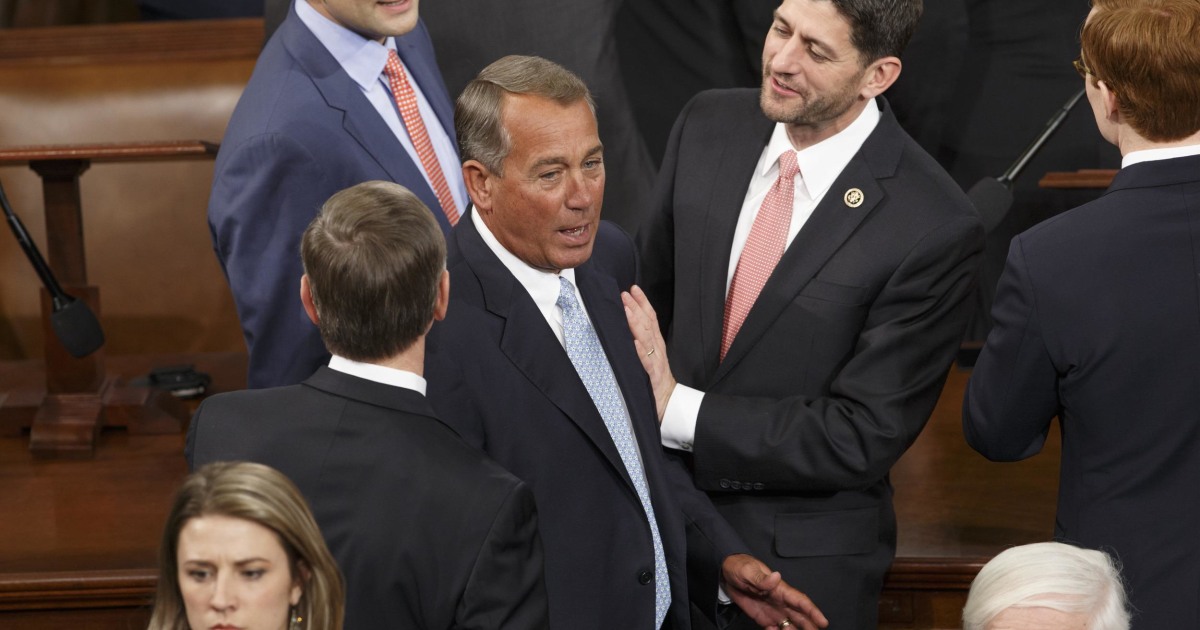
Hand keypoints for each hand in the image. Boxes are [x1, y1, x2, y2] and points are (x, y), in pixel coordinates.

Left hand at [622, 284, 675, 422]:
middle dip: (636, 307)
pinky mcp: (651, 376)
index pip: (650, 318)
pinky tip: (634, 343)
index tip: (633, 288)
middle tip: (624, 293)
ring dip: (636, 323)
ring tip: (627, 310)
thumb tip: (626, 328)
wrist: (668, 403)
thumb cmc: (655, 380)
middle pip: (647, 324)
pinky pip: (646, 363)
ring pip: (646, 339)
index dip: (642, 302)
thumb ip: (640, 342)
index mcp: (655, 344)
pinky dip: (640, 352)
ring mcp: (655, 361)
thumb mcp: (648, 356)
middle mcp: (656, 349)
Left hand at [722, 554, 827, 629]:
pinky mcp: (763, 618)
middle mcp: (780, 601)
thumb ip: (761, 578)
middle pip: (800, 616)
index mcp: (780, 589)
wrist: (726, 573)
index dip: (813, 611)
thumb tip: (776, 577)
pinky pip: (775, 629)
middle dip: (810, 626)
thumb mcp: (748, 571)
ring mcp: (773, 610)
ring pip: (790, 625)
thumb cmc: (740, 567)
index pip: (800, 601)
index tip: (823, 622)